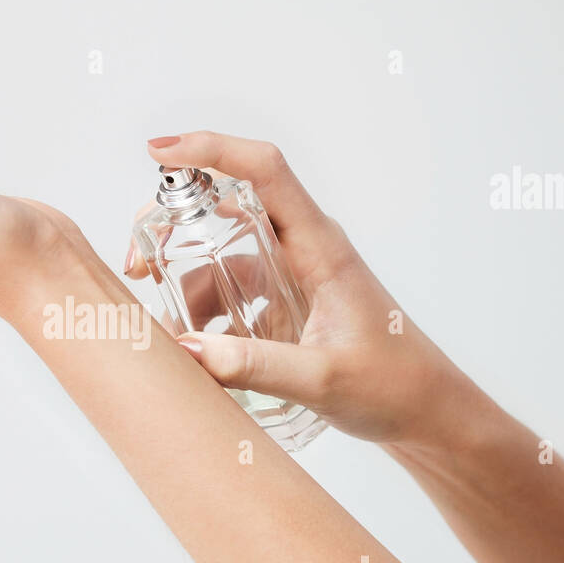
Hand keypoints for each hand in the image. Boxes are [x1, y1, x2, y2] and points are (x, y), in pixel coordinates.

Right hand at [124, 131, 472, 446]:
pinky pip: (233, 288)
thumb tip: (185, 350)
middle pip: (229, 204)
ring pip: (224, 254)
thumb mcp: (321, 379)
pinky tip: (194, 345)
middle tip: (136, 264)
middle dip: (174, 223)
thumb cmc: (392, 385)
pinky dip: (204, 309)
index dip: (211, 149)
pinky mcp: (288, 302)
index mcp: (321, 247)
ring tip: (162, 326)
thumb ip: (254, 367)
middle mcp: (306, 248)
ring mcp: (295, 274)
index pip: (265, 171)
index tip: (159, 151)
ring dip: (185, 280)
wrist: (427, 412)